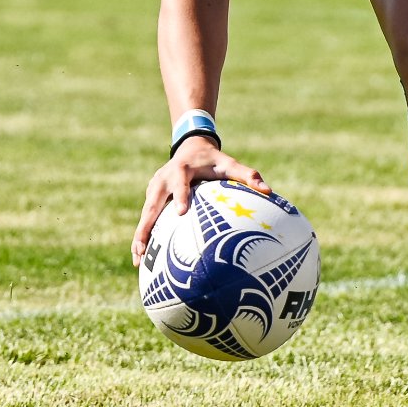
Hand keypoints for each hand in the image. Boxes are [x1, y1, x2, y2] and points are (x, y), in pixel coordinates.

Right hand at [133, 139, 269, 262]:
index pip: (180, 183)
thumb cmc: (213, 160)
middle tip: (144, 248)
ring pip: (145, 214)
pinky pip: (146, 217)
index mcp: (182, 169)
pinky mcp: (151, 196)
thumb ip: (248, 176)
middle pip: (151, 205)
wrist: (191, 146)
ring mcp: (154, 189)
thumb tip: (269, 190)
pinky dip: (143, 235)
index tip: (181, 212)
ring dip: (140, 236)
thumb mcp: (229, 163)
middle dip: (146, 226)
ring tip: (139, 260)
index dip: (180, 196)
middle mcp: (163, 179)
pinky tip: (142, 257)